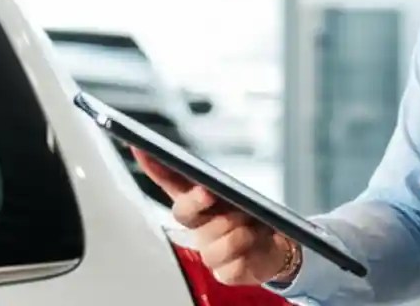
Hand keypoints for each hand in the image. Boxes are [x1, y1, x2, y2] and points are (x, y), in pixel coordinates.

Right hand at [131, 148, 297, 284]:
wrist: (278, 246)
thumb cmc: (256, 216)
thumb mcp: (243, 194)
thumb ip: (224, 186)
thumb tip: (207, 183)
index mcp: (200, 201)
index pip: (171, 181)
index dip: (153, 167)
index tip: (141, 148)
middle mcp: (199, 225)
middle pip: (183, 211)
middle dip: (195, 201)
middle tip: (209, 193)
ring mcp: (208, 249)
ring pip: (215, 239)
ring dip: (240, 229)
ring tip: (254, 226)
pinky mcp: (223, 271)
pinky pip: (231, 264)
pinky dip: (248, 254)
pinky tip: (254, 247)